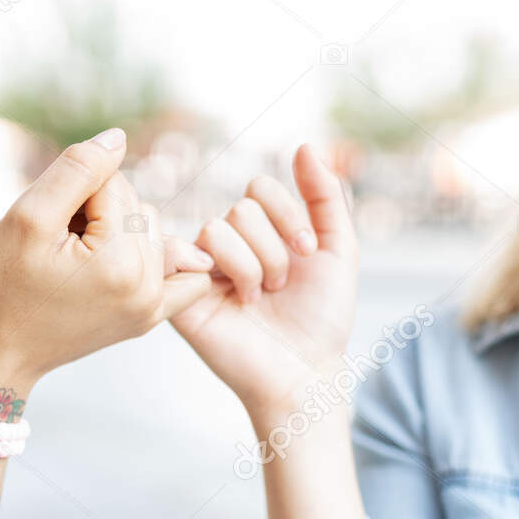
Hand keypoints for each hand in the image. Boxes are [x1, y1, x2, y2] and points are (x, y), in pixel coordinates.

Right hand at [0, 128, 215, 388]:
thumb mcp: (28, 218)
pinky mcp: (150, 317)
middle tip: (56, 247)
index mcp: (120, 264)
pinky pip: (180, 269)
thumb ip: (78, 169)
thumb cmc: (0, 289)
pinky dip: (160, 254)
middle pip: (136, 203)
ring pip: (149, 226)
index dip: (72, 192)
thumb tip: (118, 137)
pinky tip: (127, 260)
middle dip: (94, 211)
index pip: (112, 183)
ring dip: (114, 230)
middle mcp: (148, 288)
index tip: (48, 229)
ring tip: (73, 259)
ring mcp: (153, 307)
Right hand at [169, 143, 358, 426]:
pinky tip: (228, 295)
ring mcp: (203, 267)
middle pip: (241, 209)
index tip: (309, 253)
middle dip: (273, 251)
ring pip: (217, 229)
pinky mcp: (181, 292)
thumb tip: (306, 145)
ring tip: (258, 299)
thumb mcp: (339, 250)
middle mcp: (228, 244)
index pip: (258, 188)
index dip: (288, 214)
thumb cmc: (321, 318)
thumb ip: (325, 197)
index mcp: (260, 231)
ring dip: (252, 268)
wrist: (304, 372)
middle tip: (281, 287)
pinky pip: (178, 251)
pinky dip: (208, 267)